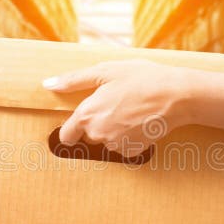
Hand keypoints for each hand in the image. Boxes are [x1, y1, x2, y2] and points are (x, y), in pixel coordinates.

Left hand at [42, 59, 190, 156]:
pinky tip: (140, 122)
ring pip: (107, 140)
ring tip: (132, 110)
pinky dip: (130, 137)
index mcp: (86, 115)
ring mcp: (115, 145)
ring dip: (115, 130)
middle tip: (117, 104)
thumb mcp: (105, 72)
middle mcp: (98, 134)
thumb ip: (73, 80)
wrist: (175, 96)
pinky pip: (124, 146)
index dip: (72, 129)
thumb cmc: (141, 79)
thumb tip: (48, 84)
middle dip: (98, 123)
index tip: (81, 122)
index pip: (66, 135)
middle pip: (89, 135)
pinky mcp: (133, 151)